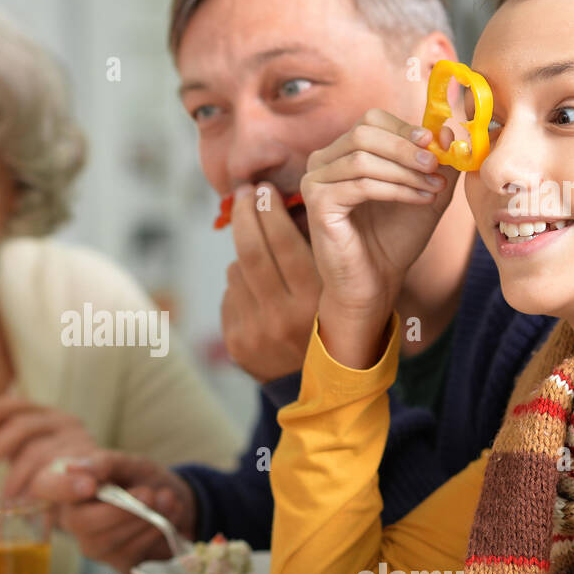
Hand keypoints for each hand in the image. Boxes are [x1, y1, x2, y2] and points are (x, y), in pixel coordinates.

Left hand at [0, 395, 97, 499]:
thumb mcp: (26, 448)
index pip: (17, 406)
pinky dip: (73, 475)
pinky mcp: (102, 464)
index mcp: (47, 415)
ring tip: (7, 499)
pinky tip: (58, 491)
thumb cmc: (53, 469)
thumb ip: (5, 426)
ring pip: (42, 453)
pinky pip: (84, 468)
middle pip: (25, 427)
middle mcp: (66, 422)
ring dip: (20, 477)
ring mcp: (82, 442)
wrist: (97, 493)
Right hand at [29, 450, 193, 573]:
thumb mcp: (123, 462)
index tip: (90, 485)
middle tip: (150, 493)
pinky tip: (170, 516)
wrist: (162, 498)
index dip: (66, 488)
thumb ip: (103, 464)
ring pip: (110, 543)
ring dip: (145, 522)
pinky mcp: (119, 563)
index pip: (50, 487)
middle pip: (83, 524)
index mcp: (64, 486)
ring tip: (167, 499)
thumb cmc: (131, 476)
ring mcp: (94, 546)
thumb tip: (75, 468)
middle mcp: (71, 521)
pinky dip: (157, 535)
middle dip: (122, 511)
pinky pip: (134, 556)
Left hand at [220, 183, 321, 381]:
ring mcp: (255, 332)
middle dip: (244, 214)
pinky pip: (231, 295)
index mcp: (314, 300)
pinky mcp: (236, 343)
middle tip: (244, 193)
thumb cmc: (337, 321)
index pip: (280, 242)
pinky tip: (259, 292)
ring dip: (246, 255)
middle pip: (249, 251)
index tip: (264, 188)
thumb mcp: (342, 288)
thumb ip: (321, 249)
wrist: (325, 384)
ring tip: (262, 253)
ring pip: (236, 271)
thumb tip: (289, 199)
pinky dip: (241, 285)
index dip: (268, 209)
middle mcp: (282, 318)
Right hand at [301, 109, 457, 367]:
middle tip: (436, 165)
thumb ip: (438, 161)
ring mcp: (315, 181)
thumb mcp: (425, 191)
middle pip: (365, 132)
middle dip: (407, 147)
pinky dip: (395, 188)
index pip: (372, 120)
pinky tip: (417, 199)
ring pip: (363, 157)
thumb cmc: (395, 238)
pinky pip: (360, 183)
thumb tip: (451, 128)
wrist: (375, 283)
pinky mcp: (316, 203)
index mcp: (343, 152)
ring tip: (430, 188)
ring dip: (404, 171)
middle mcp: (323, 161)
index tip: (438, 145)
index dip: (407, 128)